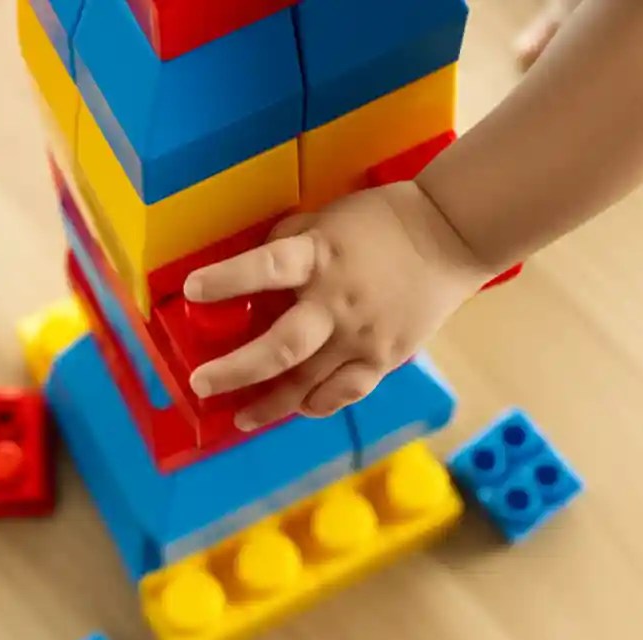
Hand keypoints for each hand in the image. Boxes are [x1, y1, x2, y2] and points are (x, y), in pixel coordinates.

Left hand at [183, 181, 492, 430]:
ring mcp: (363, 337)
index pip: (268, 267)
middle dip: (237, 370)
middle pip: (283, 347)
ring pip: (310, 383)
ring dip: (271, 405)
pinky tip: (296, 410)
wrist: (451, 237)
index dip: (228, 279)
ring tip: (240, 419)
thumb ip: (292, 242)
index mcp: (321, 256)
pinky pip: (345, 392)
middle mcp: (338, 302)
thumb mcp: (330, 217)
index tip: (191, 290)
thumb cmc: (382, 221)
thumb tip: (253, 268)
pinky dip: (317, 404)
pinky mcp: (385, 358)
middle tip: (202, 384)